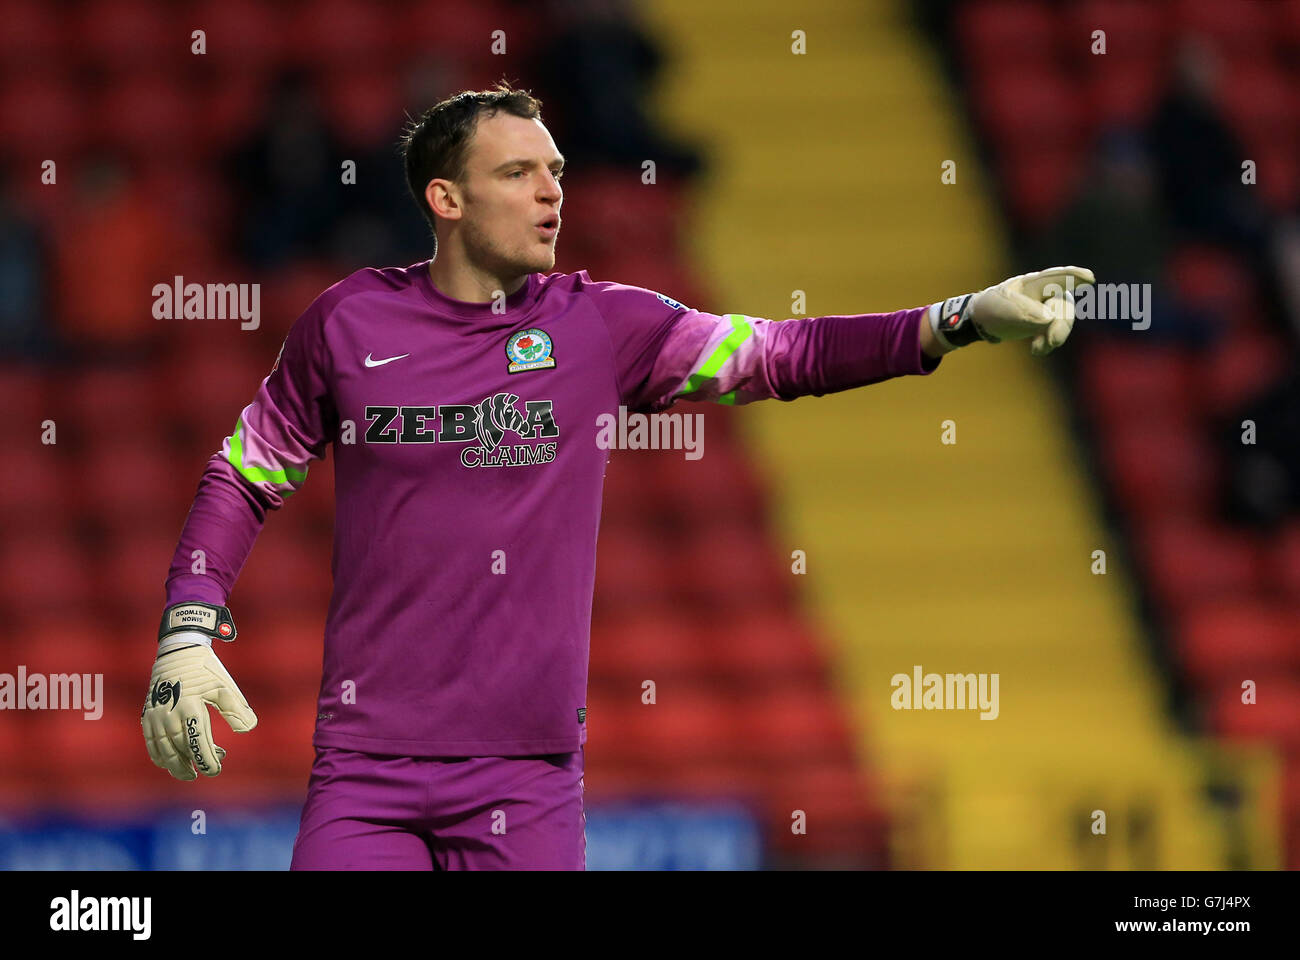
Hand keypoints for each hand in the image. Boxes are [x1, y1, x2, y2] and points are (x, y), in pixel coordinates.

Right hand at [141, 635, 257, 779]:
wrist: (176, 653)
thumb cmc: (205, 669)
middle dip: (194, 766)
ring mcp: (156, 718)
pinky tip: (172, 762)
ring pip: (164, 753)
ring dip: (177, 766)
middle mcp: (169, 716)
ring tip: (190, 772)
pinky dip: (161, 758)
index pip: (198, 746)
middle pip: (180, 753)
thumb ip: (236, 709)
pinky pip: (151, 745)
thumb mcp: (224, 686)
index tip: (216, 769)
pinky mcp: (147, 717)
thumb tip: (248, 729)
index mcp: (191, 709)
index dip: (207, 762)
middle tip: (208, 770)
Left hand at [969, 265, 1094, 355]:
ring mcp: (1047, 307)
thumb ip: (1024, 312)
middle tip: (1052, 341)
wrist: (983, 321)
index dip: (1074, 276)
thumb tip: (1049, 319)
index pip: (1056, 278)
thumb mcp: (1002, 309)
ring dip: (1054, 337)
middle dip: (1062, 325)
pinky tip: (1036, 350)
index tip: (1089, 278)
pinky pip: (1055, 333)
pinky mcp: (1045, 323)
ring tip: (1038, 349)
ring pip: (1063, 321)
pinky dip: (1048, 344)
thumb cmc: (992, 308)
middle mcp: (1044, 293)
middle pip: (1064, 305)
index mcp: (1033, 283)